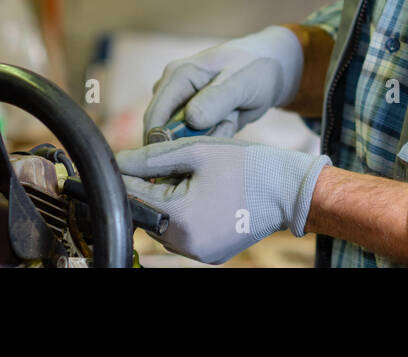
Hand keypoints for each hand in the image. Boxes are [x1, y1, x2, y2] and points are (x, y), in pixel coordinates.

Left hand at [116, 138, 329, 263]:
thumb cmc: (247, 166)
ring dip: (171, 205)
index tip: (123, 164)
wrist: (289, 190)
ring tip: (195, 183)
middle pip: (149, 214)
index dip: (128, 176)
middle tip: (177, 169)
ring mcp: (200, 254)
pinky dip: (188, 218)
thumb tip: (118, 161)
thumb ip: (152, 157)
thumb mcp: (197, 151)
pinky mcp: (212, 256)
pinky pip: (186, 237)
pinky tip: (208, 199)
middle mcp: (185, 244)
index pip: (135, 196)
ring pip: (166, 226)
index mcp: (178, 217)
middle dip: (155, 190)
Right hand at [143, 26, 302, 140]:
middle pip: (165, 132)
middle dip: (196, 138)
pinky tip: (231, 121)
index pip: (155, 118)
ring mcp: (178, 101)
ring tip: (232, 119)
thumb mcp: (242, 83)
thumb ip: (217, 100)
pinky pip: (195, 137)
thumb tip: (190, 119)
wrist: (272, 68)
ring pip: (181, 137)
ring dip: (208, 136)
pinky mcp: (190, 114)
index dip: (165, 143)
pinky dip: (214, 135)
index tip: (198, 152)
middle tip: (228, 124)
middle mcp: (171, 88)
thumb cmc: (257, 69)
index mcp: (177, 75)